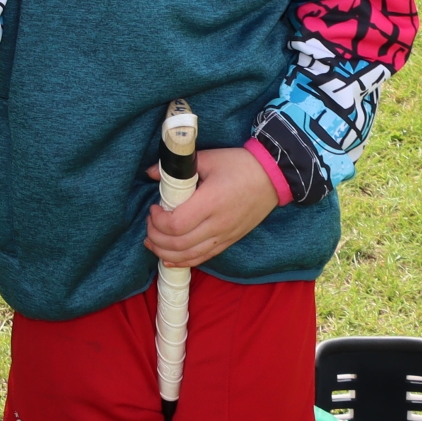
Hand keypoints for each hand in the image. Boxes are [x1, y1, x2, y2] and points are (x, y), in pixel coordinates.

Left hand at [144, 146, 278, 267]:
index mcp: (211, 202)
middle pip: (180, 243)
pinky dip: (184, 261)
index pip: (177, 224)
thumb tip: (150, 173)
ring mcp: (225, 236)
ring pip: (191, 255)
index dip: (158, 221)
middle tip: (149, 224)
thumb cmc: (239, 164)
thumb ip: (177, 168)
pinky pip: (204, 257)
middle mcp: (218, 224)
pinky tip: (169, 259)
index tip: (153, 208)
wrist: (272, 177)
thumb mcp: (207, 159)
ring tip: (152, 243)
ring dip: (166, 253)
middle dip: (157, 238)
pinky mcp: (230, 241)